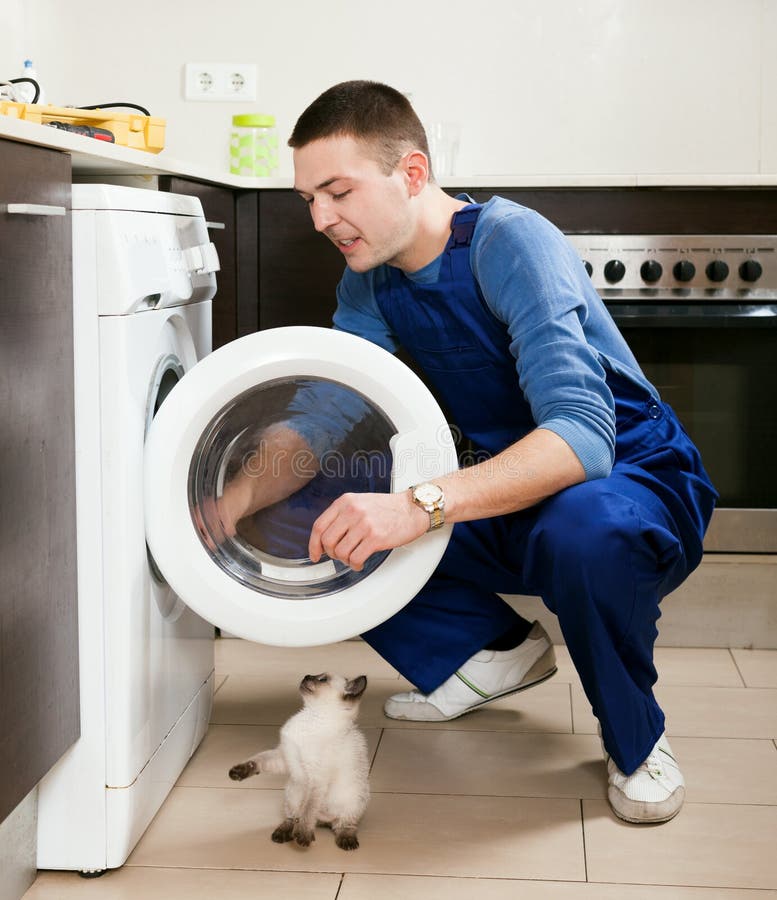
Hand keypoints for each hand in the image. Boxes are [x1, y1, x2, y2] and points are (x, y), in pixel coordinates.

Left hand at [308, 491, 429, 570]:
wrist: (413, 509)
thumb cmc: (388, 508)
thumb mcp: (360, 502)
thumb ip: (342, 515)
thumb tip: (325, 537)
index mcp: (345, 501)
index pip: (319, 526)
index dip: (313, 544)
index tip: (315, 554)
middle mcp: (352, 511)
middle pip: (327, 541)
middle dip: (331, 553)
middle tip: (339, 555)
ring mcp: (364, 525)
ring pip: (340, 552)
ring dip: (345, 560)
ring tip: (353, 557)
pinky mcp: (376, 538)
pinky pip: (355, 558)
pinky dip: (355, 565)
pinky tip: (360, 562)